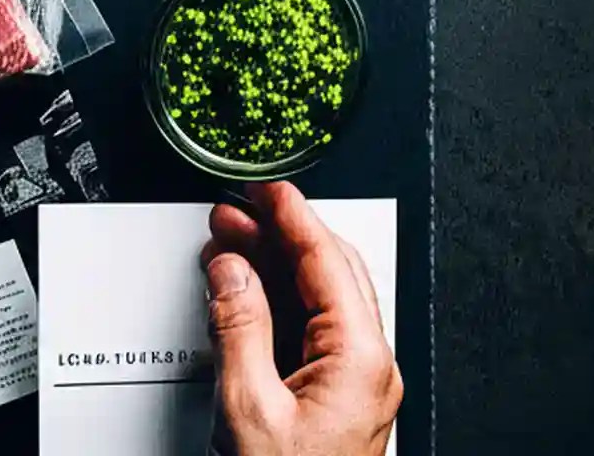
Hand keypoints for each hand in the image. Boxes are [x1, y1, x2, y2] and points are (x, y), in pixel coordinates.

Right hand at [201, 182, 402, 455]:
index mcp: (358, 359)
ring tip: (229, 240)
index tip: (267, 186)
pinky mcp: (330, 396)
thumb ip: (238, 326)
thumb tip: (230, 269)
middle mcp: (364, 365)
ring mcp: (350, 381)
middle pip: (327, 272)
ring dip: (272, 264)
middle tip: (235, 209)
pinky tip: (241, 289)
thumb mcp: (247, 406)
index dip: (293, 215)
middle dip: (279, 233)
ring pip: (316, 297)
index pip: (326, 261)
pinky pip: (305, 328)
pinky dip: (272, 300)